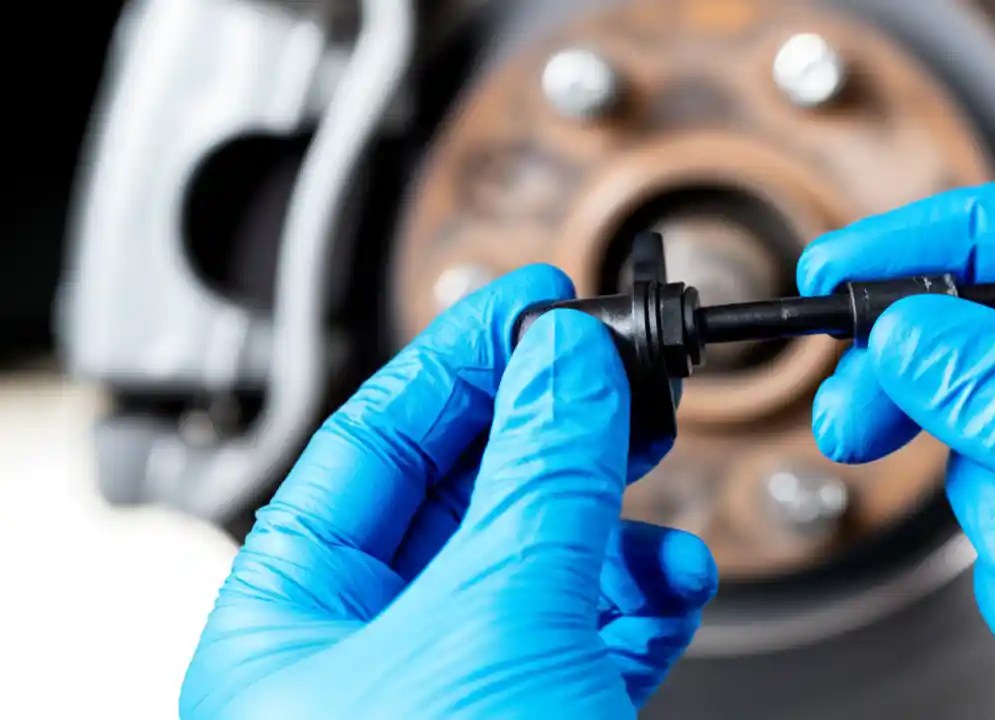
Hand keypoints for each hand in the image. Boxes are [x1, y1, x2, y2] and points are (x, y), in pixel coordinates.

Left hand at [180, 265, 717, 718]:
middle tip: (613, 370)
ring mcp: (459, 697)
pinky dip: (637, 601)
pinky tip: (668, 582)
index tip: (532, 303)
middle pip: (465, 495)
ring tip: (652, 486)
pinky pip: (587, 638)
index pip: (374, 443)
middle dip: (552, 433)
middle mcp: (364, 659)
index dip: (461, 359)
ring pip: (539, 566)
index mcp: (291, 623)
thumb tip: (565, 361)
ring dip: (608, 522)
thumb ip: (539, 473)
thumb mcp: (495, 618)